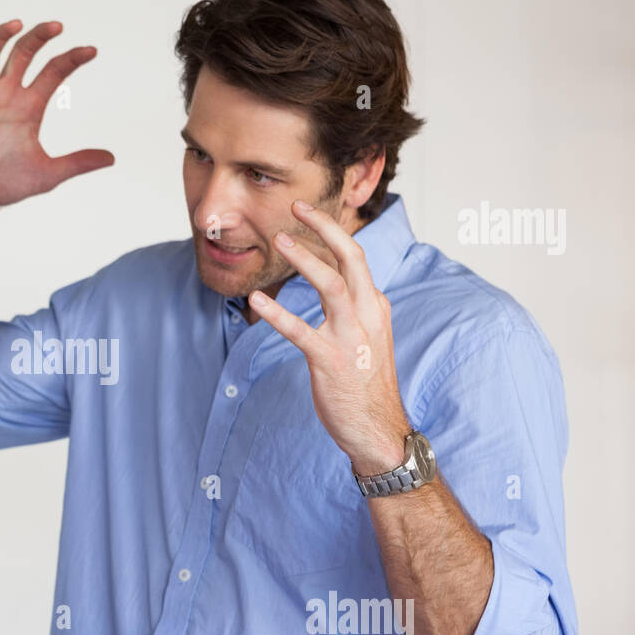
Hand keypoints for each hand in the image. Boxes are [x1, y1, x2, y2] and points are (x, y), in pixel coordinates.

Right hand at [0, 19, 114, 207]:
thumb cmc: (10, 185)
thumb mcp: (48, 174)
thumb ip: (78, 163)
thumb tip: (111, 158)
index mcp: (30, 106)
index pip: (54, 72)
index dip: (72, 59)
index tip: (91, 51)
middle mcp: (8, 94)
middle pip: (24, 53)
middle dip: (40, 37)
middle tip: (57, 25)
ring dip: (3, 36)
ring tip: (17, 24)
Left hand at [248, 200, 411, 476]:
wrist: (378, 428)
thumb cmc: (367, 383)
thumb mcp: (370, 336)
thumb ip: (357, 309)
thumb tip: (341, 285)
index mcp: (376, 306)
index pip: (355, 258)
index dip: (331, 232)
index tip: (307, 213)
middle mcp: (368, 314)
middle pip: (351, 257)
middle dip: (324, 227)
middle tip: (297, 206)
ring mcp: (351, 336)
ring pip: (330, 285)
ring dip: (304, 259)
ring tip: (279, 239)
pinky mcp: (330, 360)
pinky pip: (299, 331)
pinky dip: (276, 313)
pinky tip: (255, 301)